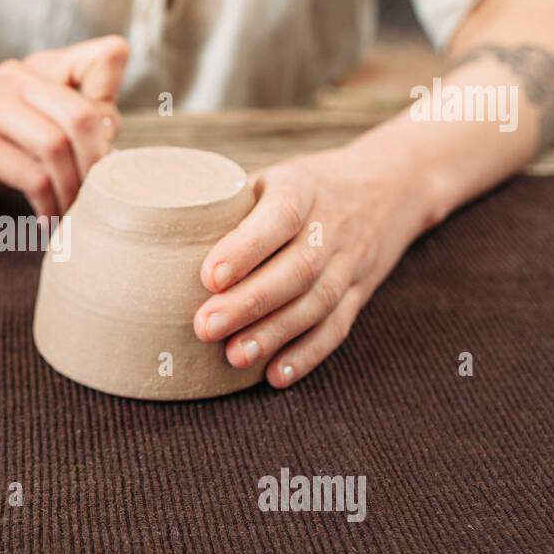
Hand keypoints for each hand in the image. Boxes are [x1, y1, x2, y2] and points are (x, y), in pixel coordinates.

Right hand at [0, 36, 128, 216]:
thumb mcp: (32, 132)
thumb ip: (73, 127)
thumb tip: (116, 144)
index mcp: (39, 68)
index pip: (108, 57)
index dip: (116, 105)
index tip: (100, 153)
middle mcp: (16, 77)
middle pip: (86, 114)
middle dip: (98, 166)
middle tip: (92, 199)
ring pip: (59, 147)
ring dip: (72, 192)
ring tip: (69, 217)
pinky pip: (32, 176)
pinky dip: (48, 206)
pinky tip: (46, 223)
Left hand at [193, 145, 433, 387]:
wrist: (391, 186)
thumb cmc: (308, 185)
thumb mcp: (275, 177)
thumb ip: (231, 204)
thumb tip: (162, 235)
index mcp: (302, 189)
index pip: (278, 218)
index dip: (245, 249)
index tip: (209, 276)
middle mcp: (332, 227)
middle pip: (295, 270)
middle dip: (249, 303)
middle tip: (205, 327)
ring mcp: (350, 262)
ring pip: (316, 304)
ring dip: (275, 335)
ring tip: (234, 357)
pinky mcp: (361, 292)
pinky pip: (337, 327)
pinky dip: (307, 355)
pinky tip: (275, 376)